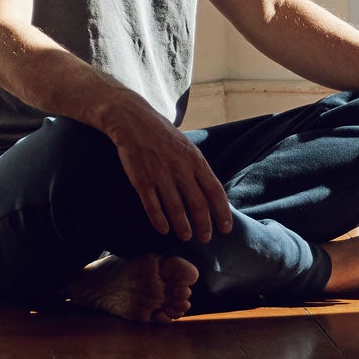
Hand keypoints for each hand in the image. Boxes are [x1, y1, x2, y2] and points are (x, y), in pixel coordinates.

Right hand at [101, 98, 232, 242]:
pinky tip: (163, 229)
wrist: (133, 121)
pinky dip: (159, 220)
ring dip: (182, 226)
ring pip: (175, 208)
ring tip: (185, 236)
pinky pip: (152, 205)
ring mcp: (159, 175)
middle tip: (205, 238)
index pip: (215, 192)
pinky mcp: (141, 179)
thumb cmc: (163, 135)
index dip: (222, 213)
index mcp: (195, 160)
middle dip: (203, 225)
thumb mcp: (188, 147)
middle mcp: (180, 169)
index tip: (225, 228)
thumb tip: (211, 193)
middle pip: (197, 204)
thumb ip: (198, 169)